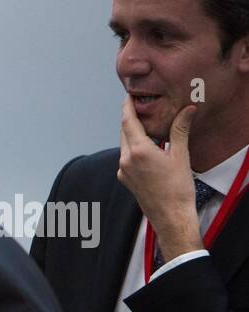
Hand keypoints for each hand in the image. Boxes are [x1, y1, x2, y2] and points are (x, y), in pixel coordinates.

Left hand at [119, 96, 202, 261]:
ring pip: (124, 145)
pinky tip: (145, 146)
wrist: (170, 216)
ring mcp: (123, 171)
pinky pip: (126, 157)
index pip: (128, 122)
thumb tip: (188, 109)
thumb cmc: (177, 188)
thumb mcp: (180, 155)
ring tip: (144, 124)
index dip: (127, 107)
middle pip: (124, 132)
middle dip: (130, 118)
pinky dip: (132, 148)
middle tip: (138, 105)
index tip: (128, 96)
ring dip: (132, 133)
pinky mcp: (125, 179)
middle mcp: (125, 160)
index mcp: (138, 151)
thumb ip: (179, 130)